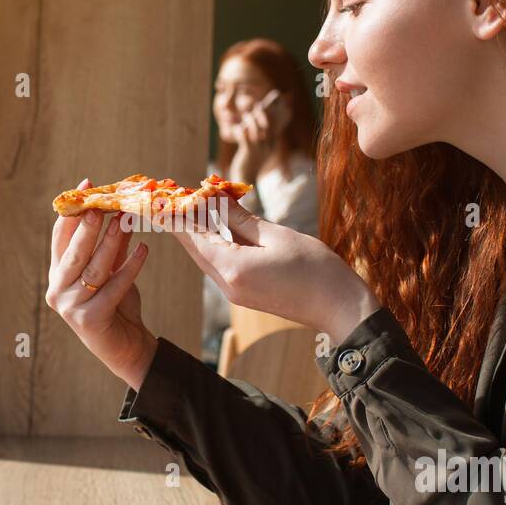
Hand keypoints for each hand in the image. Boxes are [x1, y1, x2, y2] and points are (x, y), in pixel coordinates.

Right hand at [45, 179, 158, 390]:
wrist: (126, 347)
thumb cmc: (117, 306)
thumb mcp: (113, 270)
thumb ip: (114, 244)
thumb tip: (122, 209)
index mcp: (57, 274)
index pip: (60, 237)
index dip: (73, 211)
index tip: (87, 185)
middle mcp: (57, 289)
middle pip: (73, 251)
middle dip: (88, 225)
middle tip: (101, 202)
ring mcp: (70, 306)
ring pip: (93, 268)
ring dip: (110, 242)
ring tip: (124, 220)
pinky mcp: (88, 320)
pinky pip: (113, 287)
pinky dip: (130, 267)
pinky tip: (144, 249)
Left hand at [171, 195, 380, 343]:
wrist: (340, 308)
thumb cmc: (315, 269)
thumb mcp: (277, 236)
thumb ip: (242, 219)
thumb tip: (215, 201)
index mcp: (233, 269)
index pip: (193, 237)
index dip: (179, 214)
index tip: (165, 196)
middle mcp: (227, 285)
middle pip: (196, 249)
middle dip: (186, 222)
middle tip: (177, 196)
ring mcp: (236, 293)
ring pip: (208, 258)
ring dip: (202, 232)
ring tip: (198, 204)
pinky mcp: (246, 295)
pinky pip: (223, 265)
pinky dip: (218, 244)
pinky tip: (221, 227)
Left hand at [223, 91, 290, 182]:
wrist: (246, 178)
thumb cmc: (251, 160)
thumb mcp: (259, 148)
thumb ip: (261, 135)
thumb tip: (256, 119)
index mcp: (273, 144)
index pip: (277, 125)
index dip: (276, 113)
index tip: (277, 101)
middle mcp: (268, 145)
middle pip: (268, 124)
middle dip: (263, 113)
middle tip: (258, 105)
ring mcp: (259, 149)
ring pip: (256, 129)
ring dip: (250, 120)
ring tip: (246, 116)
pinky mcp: (248, 152)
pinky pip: (244, 136)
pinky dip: (239, 130)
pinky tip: (237, 129)